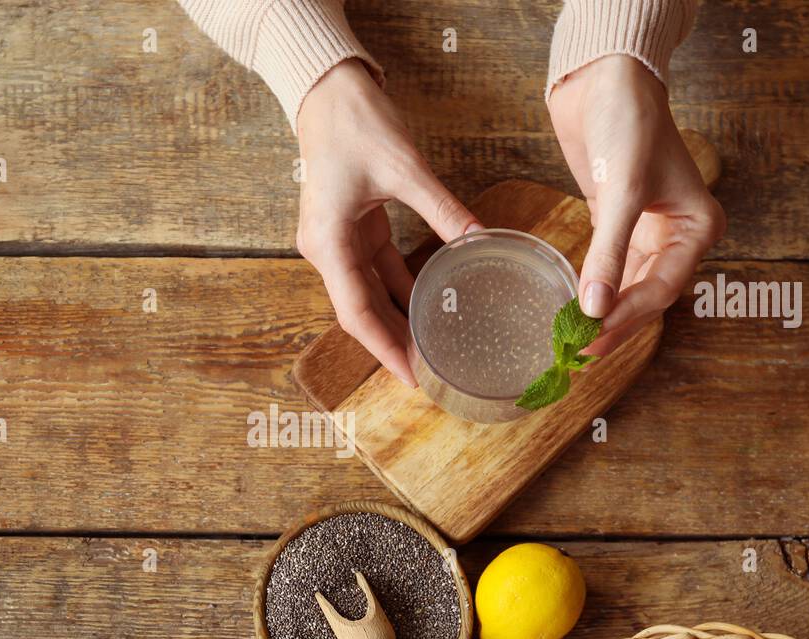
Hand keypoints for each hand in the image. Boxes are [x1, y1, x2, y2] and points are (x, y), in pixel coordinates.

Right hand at [295, 60, 480, 384]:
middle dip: (394, 343)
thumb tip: (481, 241)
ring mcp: (338, 241)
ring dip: (398, 320)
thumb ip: (443, 210)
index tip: (411, 377)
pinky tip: (428, 307)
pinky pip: (377, 270)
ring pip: (370, 293)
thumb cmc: (354, 124)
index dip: (385, 350)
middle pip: (361, 310)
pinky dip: (400, 290)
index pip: (357, 313)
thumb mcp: (405, 169)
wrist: (328, 91)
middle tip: (430, 374)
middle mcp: (327, 250)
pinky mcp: (352, 228)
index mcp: (329, 243)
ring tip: (431, 348)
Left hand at [548, 55, 724, 354]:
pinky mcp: (618, 225)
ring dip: (602, 311)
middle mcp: (679, 235)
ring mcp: (648, 232)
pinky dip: (592, 289)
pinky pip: (609, 269)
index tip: (593, 340)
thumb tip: (593, 307)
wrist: (606, 79)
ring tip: (572, 340)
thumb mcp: (622, 190)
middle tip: (578, 352)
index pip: (662, 288)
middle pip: (646, 295)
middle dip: (614, 322)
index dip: (627, 318)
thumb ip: (609, 252)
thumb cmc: (627, 123)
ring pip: (628, 288)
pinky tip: (572, 309)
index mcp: (698, 227)